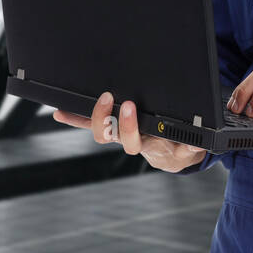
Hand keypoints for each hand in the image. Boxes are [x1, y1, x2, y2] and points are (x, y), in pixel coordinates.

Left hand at [52, 92, 206, 172]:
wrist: (172, 154)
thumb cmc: (178, 147)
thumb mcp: (189, 149)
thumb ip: (191, 146)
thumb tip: (194, 142)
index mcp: (148, 143)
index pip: (133, 139)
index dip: (127, 126)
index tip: (129, 108)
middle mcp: (129, 139)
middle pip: (112, 134)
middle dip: (108, 116)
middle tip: (112, 98)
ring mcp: (119, 133)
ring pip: (99, 129)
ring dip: (92, 115)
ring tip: (90, 99)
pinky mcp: (112, 127)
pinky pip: (89, 123)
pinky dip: (73, 118)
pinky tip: (59, 112)